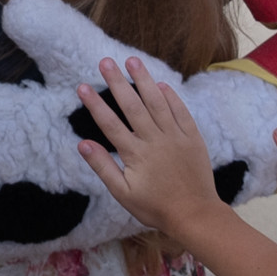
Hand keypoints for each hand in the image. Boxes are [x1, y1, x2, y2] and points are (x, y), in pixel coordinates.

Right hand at [75, 59, 234, 241]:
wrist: (194, 214)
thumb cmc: (155, 207)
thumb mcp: (123, 193)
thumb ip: (103, 166)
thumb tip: (82, 144)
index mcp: (135, 154)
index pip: (110, 124)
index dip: (95, 104)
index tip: (83, 86)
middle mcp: (155, 140)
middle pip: (133, 106)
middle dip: (117, 82)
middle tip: (105, 61)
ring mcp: (176, 137)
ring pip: (158, 103)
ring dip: (144, 80)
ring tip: (132, 61)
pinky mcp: (193, 138)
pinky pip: (181, 112)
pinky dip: (171, 97)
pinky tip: (161, 84)